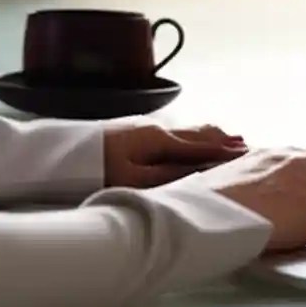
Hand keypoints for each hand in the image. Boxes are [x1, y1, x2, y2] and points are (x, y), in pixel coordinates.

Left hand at [102, 120, 246, 187]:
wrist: (57, 152)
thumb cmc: (94, 169)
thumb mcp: (133, 178)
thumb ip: (169, 175)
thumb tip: (201, 172)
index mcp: (160, 140)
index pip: (201, 146)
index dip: (225, 152)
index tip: (248, 154)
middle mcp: (157, 129)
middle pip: (197, 133)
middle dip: (222, 139)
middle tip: (246, 144)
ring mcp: (145, 128)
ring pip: (186, 130)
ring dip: (208, 135)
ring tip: (227, 136)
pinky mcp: (134, 132)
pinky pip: (175, 132)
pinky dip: (192, 136)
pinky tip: (191, 138)